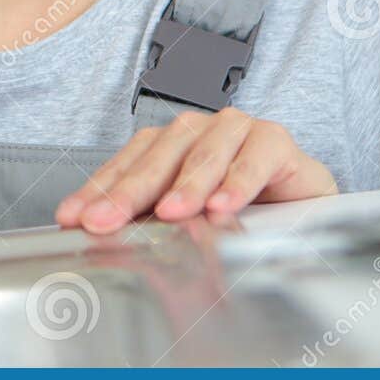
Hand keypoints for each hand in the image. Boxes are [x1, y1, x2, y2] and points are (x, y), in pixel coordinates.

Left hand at [55, 107, 336, 233]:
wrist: (306, 213)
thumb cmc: (241, 218)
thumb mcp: (189, 229)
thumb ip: (152, 231)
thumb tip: (106, 248)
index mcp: (170, 146)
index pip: (128, 163)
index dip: (100, 190)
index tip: (73, 218)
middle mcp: (199, 131)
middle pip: (159, 155)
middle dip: (129, 190)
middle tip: (106, 220)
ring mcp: (237, 131)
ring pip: (205, 151)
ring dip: (186, 184)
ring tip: (170, 214)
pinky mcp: (276, 142)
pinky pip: (256, 157)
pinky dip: (239, 182)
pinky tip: (224, 205)